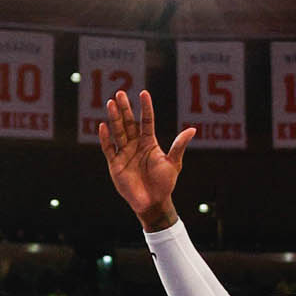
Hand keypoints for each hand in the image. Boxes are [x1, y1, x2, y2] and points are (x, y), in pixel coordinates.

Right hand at [99, 86, 193, 228]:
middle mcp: (135, 145)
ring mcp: (124, 153)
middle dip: (125, 108)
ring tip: (111, 103)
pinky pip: (109, 148)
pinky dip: (105, 138)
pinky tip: (103, 126)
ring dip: (114, 118)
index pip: (146, 121)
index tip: (144, 93)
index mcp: (149, 142)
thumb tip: (192, 130)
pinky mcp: (115, 164)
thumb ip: (179, 146)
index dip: (145, 108)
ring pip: (118, 132)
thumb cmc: (165, 183)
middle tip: (120, 93)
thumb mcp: (174, 163)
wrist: (153, 202)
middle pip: (129, 123)